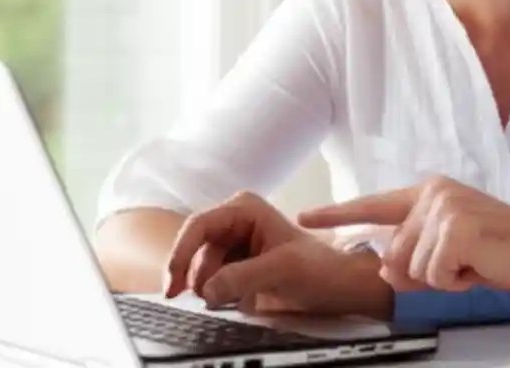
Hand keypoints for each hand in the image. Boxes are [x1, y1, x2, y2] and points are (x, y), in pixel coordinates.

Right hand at [163, 191, 391, 316]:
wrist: (336, 287)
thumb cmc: (318, 268)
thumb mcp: (282, 269)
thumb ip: (243, 276)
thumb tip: (207, 289)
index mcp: (244, 208)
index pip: (199, 226)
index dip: (180, 254)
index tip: (173, 285)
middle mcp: (234, 220)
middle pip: (194, 249)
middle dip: (196, 276)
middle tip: (206, 302)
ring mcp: (233, 243)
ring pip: (201, 268)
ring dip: (209, 288)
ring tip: (237, 298)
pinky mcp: (235, 265)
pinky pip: (211, 280)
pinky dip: (217, 293)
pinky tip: (237, 299)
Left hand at [298, 176, 509, 292]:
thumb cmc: (502, 251)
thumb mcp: (449, 249)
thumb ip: (413, 253)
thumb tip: (385, 270)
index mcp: (430, 192)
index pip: (375, 204)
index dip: (336, 214)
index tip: (305, 216)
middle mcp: (433, 193)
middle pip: (394, 254)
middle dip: (424, 272)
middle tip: (464, 264)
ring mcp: (444, 209)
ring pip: (413, 268)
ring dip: (444, 278)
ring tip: (475, 262)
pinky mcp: (455, 230)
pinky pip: (434, 276)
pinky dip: (457, 282)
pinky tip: (480, 266)